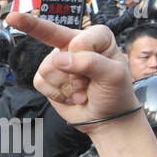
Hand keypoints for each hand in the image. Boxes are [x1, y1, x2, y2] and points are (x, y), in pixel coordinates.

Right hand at [6, 12, 156, 156]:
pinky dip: (54, 94)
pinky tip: (70, 98)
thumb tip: (60, 57)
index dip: (82, 52)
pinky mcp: (48, 82)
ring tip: (80, 94)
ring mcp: (59, 64)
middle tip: (88, 85)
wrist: (107, 121)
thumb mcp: (113, 75)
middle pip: (56, 51)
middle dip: (72, 74)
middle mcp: (75, 47)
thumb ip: (89, 61)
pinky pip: (38, 82)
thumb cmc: (117, 95)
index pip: (80, 36)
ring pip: (44, 68)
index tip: (87, 60)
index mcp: (97, 38)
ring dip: (63, 87)